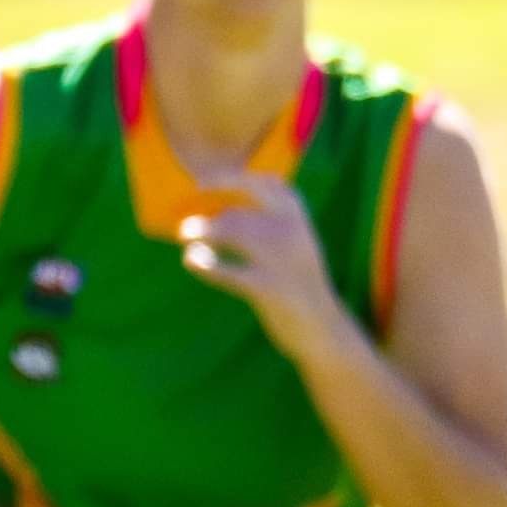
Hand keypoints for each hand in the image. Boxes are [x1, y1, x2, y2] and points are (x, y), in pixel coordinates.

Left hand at [181, 173, 347, 353]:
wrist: (323, 327)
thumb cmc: (299, 285)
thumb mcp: (294, 247)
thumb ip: (268, 226)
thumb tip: (221, 214)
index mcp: (299, 219)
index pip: (267, 185)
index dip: (232, 179)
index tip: (203, 182)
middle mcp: (292, 233)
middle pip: (244, 212)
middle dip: (212, 217)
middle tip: (185, 227)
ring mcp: (281, 260)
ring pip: (235, 234)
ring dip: (204, 231)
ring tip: (184, 235)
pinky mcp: (268, 288)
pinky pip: (229, 271)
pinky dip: (207, 263)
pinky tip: (191, 259)